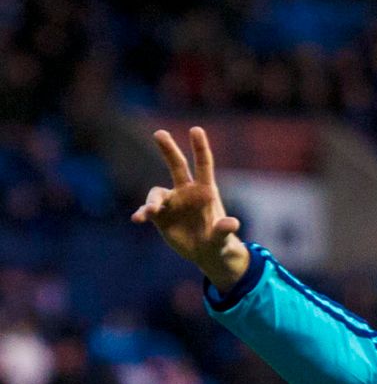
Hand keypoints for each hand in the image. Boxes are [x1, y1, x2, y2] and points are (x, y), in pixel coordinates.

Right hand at [130, 126, 249, 291]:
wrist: (205, 253)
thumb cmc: (218, 242)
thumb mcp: (222, 239)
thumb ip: (224, 230)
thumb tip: (232, 223)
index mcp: (205, 192)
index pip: (203, 166)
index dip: (200, 148)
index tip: (196, 129)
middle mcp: (186, 192)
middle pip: (176, 165)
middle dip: (169, 149)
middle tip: (159, 132)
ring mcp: (172, 202)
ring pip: (157, 193)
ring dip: (152, 201)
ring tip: (151, 212)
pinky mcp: (160, 216)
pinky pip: (148, 211)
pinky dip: (143, 213)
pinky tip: (137, 219)